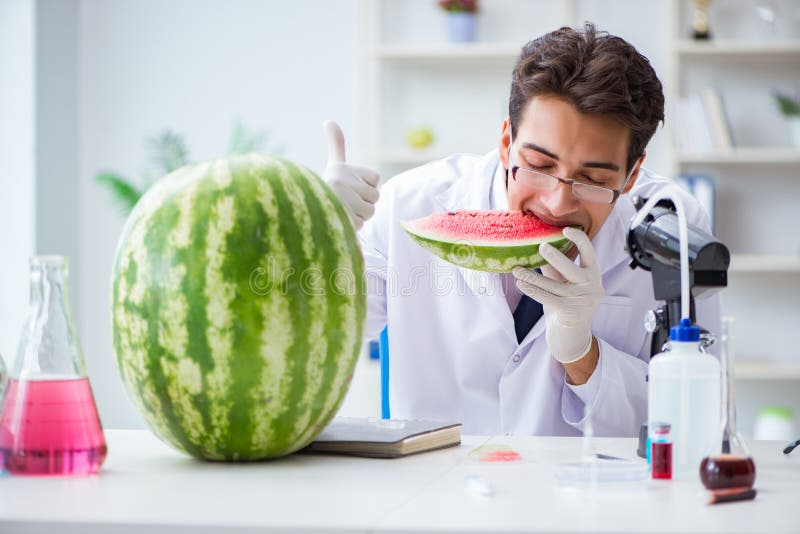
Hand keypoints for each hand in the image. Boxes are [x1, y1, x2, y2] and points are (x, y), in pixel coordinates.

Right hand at [322, 120, 379, 229]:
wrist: (304, 211)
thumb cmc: (326, 190)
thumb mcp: (334, 166)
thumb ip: (336, 144)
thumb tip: (328, 121)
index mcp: (342, 169)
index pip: (375, 178)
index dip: (367, 187)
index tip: (349, 187)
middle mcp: (340, 181)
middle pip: (375, 197)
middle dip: (364, 203)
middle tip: (345, 202)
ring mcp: (340, 200)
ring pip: (369, 211)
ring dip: (359, 216)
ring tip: (342, 211)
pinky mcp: (340, 219)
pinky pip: (360, 224)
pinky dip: (352, 226)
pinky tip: (339, 221)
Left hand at [512, 227, 603, 363]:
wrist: (572, 338)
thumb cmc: (567, 305)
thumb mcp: (563, 284)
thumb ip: (554, 268)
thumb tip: (539, 246)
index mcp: (593, 274)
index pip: (589, 251)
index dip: (578, 238)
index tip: (564, 230)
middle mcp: (592, 286)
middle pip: (570, 267)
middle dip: (554, 256)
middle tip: (540, 245)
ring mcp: (582, 300)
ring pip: (552, 284)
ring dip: (531, 276)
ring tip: (516, 270)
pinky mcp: (570, 312)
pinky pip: (546, 297)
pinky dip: (532, 290)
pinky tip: (521, 284)